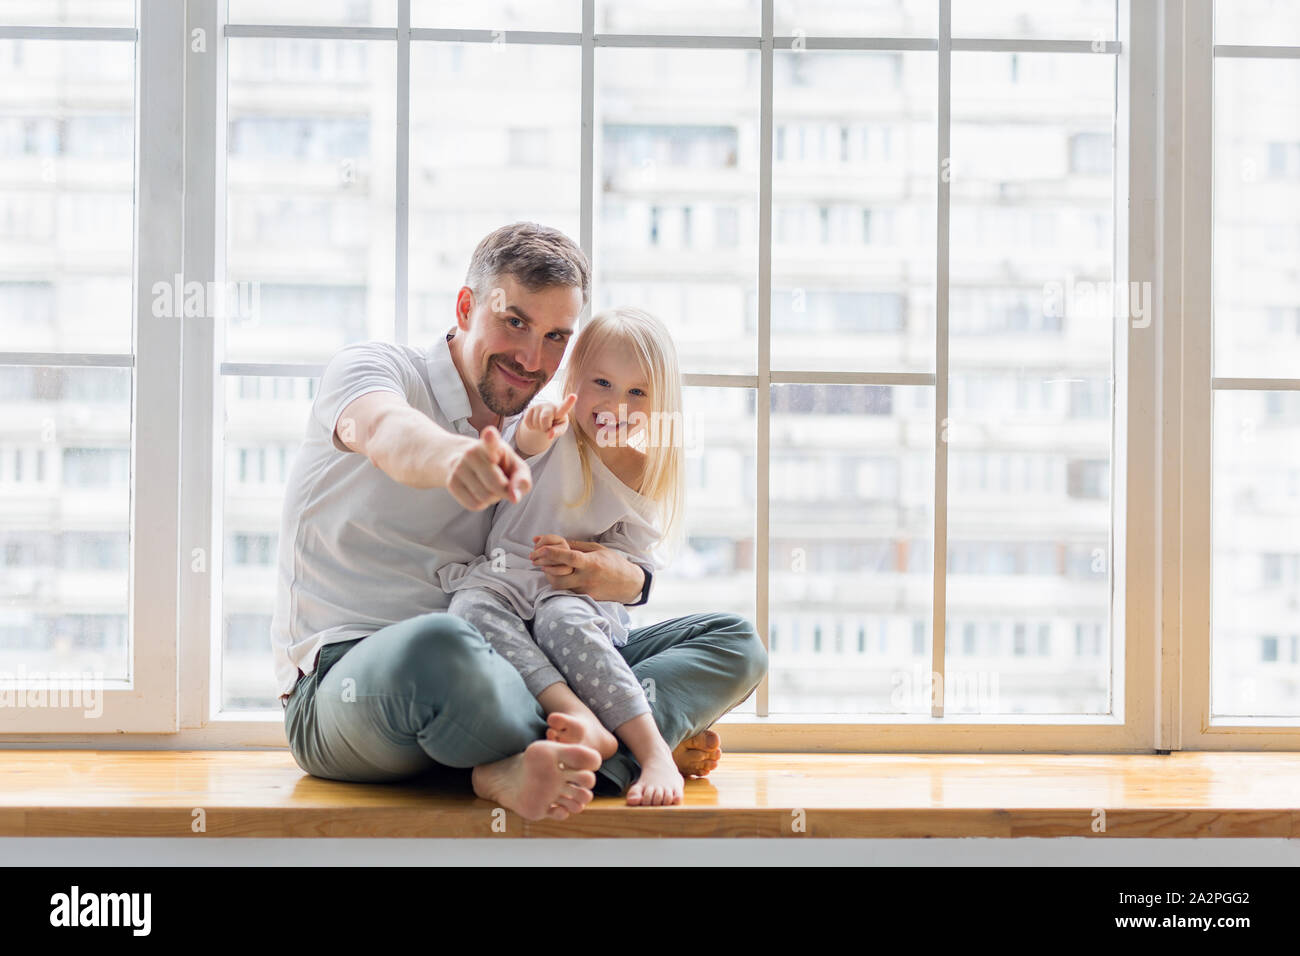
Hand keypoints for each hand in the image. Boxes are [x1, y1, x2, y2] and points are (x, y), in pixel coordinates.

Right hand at [445, 426, 531, 510]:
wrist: (464, 460)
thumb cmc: (497, 463)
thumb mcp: (514, 466)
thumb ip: (522, 479)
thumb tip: (515, 497)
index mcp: (490, 443)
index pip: (490, 441)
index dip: (490, 438)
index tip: (490, 433)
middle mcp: (471, 452)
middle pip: (496, 485)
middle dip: (505, 490)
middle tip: (503, 482)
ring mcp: (459, 467)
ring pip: (485, 497)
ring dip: (493, 497)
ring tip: (490, 484)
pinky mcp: (451, 483)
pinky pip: (474, 504)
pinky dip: (482, 503)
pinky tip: (480, 490)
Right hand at [520, 393, 576, 454]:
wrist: (546, 418)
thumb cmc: (557, 423)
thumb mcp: (560, 428)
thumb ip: (557, 432)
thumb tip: (550, 435)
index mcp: (561, 410)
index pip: (565, 407)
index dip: (569, 402)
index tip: (574, 396)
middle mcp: (550, 405)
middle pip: (544, 419)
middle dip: (545, 427)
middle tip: (549, 426)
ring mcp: (539, 405)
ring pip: (535, 422)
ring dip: (538, 428)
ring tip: (543, 423)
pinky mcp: (531, 407)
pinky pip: (527, 422)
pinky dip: (531, 427)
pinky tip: (536, 423)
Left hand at [530, 535, 644, 603]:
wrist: (629, 584)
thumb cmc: (613, 563)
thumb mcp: (597, 549)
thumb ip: (576, 545)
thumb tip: (557, 540)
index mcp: (591, 563)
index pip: (569, 557)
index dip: (553, 553)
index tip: (539, 549)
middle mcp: (587, 578)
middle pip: (558, 576)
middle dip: (543, 566)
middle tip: (535, 558)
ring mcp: (585, 590)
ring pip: (559, 586)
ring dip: (549, 575)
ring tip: (545, 566)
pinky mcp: (585, 598)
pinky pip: (567, 590)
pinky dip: (559, 582)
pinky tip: (557, 574)